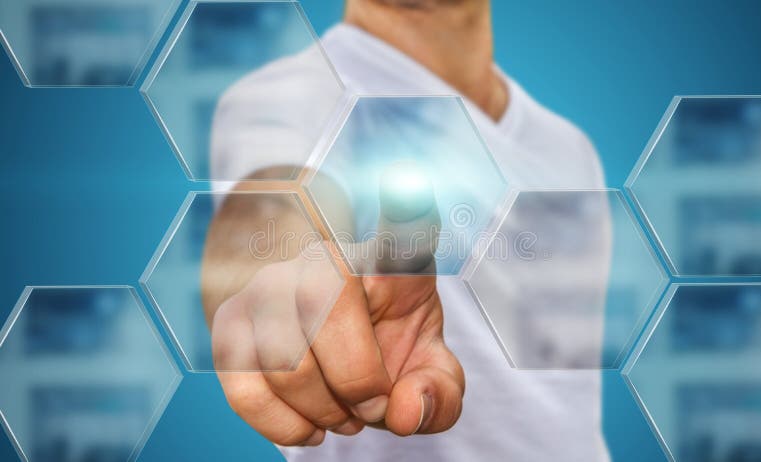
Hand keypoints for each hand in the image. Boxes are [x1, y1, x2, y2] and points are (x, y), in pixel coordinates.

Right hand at [210, 162, 464, 445]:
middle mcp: (323, 259)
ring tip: (343, 415)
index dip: (405, 207)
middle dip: (359, 383)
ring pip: (286, 361)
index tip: (410, 183)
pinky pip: (244, 387)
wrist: (325, 346)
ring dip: (322, 411)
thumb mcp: (427, 365)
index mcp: (387, 263)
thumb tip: (403, 410)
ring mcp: (269, 286)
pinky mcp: (230, 324)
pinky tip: (309, 426)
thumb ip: (438, 391)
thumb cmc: (382, 346)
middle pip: (328, 308)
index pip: (401, 226)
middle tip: (374, 405)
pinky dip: (283, 425)